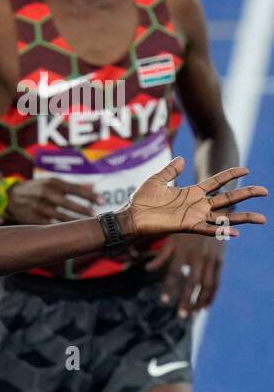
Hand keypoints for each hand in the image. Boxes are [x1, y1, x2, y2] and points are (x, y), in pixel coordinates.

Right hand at [5, 177, 98, 223]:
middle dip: (84, 211)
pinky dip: (62, 229)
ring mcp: (38, 207)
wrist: (8, 196)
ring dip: (75, 222)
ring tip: (86, 225)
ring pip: (61, 217)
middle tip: (96, 216)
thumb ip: (71, 185)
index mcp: (52, 183)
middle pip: (69, 204)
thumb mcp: (51, 182)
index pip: (75, 189)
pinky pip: (51, 225)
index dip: (90, 196)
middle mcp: (45, 193)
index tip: (102, 201)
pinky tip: (71, 231)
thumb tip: (93, 186)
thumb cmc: (35, 188)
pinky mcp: (33, 219)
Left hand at [125, 157, 265, 240]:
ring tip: (262, 219)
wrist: (131, 216)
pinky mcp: (187, 226)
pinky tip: (236, 232)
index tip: (246, 169)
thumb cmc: (141, 200)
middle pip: (228, 198)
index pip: (217, 182)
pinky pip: (208, 229)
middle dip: (246, 194)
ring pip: (224, 217)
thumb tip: (180, 158)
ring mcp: (194, 216)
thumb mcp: (157, 180)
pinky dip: (221, 231)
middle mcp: (197, 205)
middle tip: (265, 191)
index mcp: (192, 192)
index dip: (230, 175)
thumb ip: (170, 170)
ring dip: (243, 218)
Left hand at [145, 234, 222, 317]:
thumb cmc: (185, 228)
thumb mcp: (170, 238)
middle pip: (192, 282)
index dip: (169, 288)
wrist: (210, 215)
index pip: (174, 273)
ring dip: (200, 301)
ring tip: (193, 314)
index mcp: (183, 250)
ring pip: (207, 285)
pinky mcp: (219, 261)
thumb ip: (160, 256)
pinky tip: (206, 306)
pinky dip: (211, 295)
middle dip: (187, 300)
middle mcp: (197, 256)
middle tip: (181, 315)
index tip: (164, 302)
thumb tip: (147, 270)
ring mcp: (210, 259)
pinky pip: (216, 281)